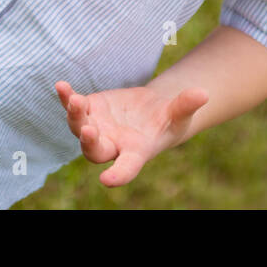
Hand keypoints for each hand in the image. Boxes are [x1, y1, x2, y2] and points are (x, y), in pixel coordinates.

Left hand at [55, 80, 208, 187]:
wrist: (150, 113)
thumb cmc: (168, 120)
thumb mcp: (179, 114)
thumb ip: (186, 106)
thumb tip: (203, 94)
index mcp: (135, 152)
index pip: (126, 168)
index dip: (118, 175)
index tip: (107, 181)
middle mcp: (112, 145)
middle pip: (95, 150)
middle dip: (89, 141)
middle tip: (88, 130)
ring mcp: (97, 128)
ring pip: (79, 127)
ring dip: (75, 114)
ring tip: (74, 98)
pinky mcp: (90, 109)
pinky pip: (74, 106)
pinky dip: (67, 98)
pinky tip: (62, 86)